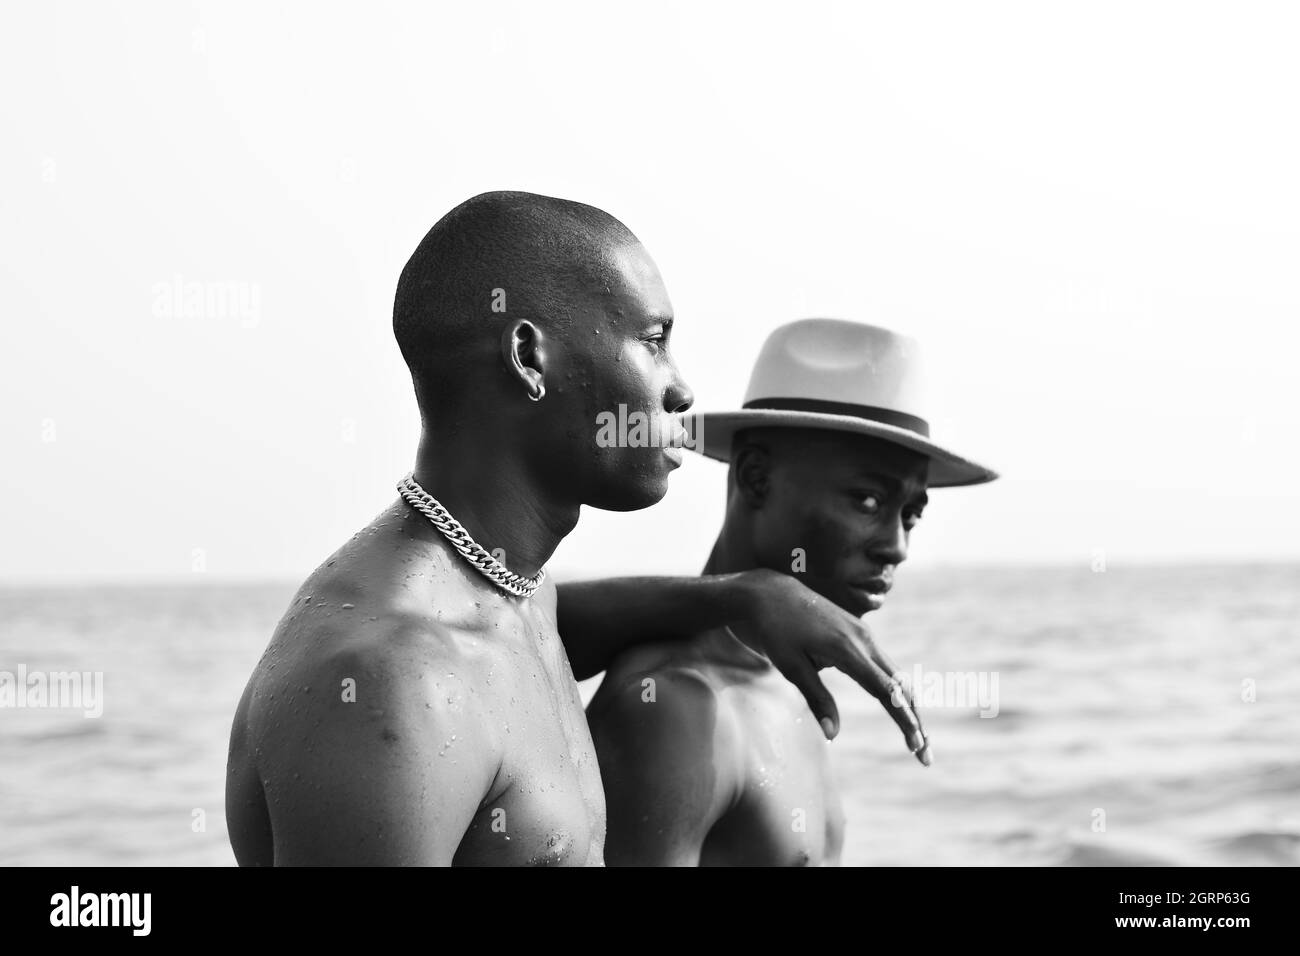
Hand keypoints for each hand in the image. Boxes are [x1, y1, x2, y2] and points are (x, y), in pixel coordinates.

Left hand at [732, 568, 930, 764]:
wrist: (771, 593)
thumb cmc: (776, 632)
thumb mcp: (791, 667)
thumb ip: (817, 699)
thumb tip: (832, 735)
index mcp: (847, 649)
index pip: (885, 691)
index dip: (903, 720)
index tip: (916, 745)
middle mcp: (863, 639)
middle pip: (901, 686)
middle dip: (915, 720)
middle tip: (925, 756)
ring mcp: (864, 634)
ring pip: (896, 675)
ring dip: (908, 707)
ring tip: (916, 739)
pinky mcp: (859, 632)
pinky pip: (884, 665)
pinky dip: (895, 690)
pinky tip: (899, 710)